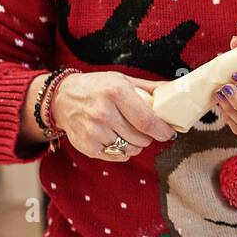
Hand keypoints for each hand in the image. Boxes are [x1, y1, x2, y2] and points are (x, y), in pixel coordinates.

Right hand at [50, 71, 172, 160]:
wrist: (62, 98)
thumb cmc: (97, 87)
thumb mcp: (123, 80)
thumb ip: (150, 88)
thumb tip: (175, 92)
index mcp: (115, 92)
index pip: (147, 121)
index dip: (162, 131)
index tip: (170, 134)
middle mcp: (103, 112)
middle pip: (141, 138)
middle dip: (150, 137)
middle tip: (146, 130)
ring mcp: (93, 131)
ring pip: (130, 149)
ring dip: (136, 145)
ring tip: (130, 133)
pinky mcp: (86, 146)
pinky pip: (116, 156)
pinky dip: (122, 151)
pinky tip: (117, 139)